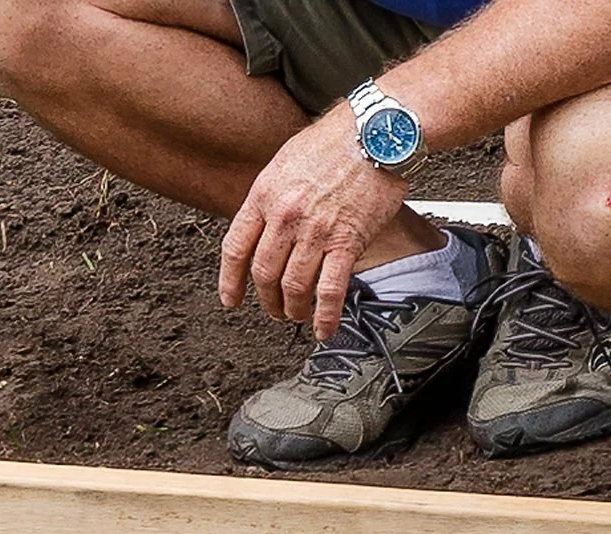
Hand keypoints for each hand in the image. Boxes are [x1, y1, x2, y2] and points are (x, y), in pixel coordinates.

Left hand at [218, 108, 408, 339]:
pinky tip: (324, 328)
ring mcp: (315, 231)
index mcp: (265, 195)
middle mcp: (286, 216)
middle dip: (266, 299)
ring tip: (295, 315)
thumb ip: (270, 197)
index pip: (235, 248)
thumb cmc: (337, 138)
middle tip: (272, 308)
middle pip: (263, 274)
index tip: (231, 298)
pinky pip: (330, 290)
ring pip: (293, 287)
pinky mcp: (347, 241)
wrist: (380, 128)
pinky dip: (325, 316)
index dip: (230, 280)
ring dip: (292, 309)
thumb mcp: (286, 161)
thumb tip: (262, 227)